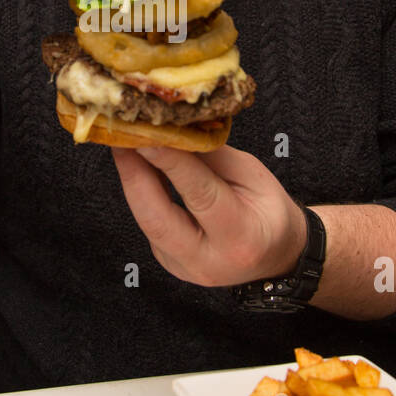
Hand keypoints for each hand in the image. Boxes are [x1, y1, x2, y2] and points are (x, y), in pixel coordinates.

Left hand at [111, 144, 308, 286]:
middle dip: (134, 173)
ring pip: (146, 221)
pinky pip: (149, 223)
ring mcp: (183, 267)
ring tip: (124, 143)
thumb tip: (173, 128)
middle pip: (157, 218)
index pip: (198, 194)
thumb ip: (211, 155)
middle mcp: (207, 261)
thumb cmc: (267, 208)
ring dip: (132, 180)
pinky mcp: (167, 262)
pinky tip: (138, 166)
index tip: (147, 131)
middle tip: (121, 135)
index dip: (169, 161)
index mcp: (240, 237)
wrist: (275, 254)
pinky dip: (142, 193)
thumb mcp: (251, 175)